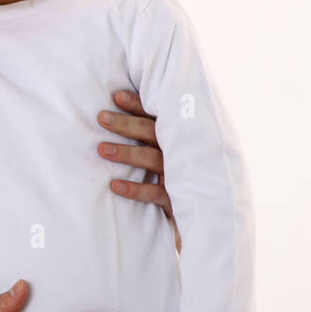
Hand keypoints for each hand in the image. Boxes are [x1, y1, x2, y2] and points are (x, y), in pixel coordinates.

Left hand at [97, 89, 180, 252]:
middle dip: (125, 124)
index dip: (137, 105)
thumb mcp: (172, 151)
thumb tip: (120, 105)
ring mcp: (181, 174)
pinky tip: (114, 186)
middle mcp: (180, 151)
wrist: (209, 215)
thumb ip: (156, 132)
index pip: (156, 116)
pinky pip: (155, 193)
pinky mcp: (179, 199)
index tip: (116, 96)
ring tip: (101, 149)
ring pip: (152, 159)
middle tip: (101, 118)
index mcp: (178, 136)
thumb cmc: (183, 177)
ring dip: (126, 153)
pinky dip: (135, 189)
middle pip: (151, 133)